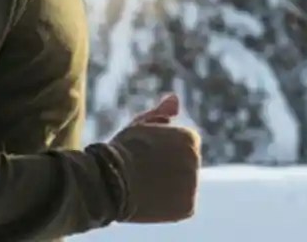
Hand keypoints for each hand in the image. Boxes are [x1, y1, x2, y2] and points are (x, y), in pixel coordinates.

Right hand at [106, 93, 200, 223]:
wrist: (110, 182)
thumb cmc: (122, 150)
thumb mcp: (140, 126)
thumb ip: (162, 113)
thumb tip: (175, 98)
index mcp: (190, 138)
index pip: (183, 145)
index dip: (163, 150)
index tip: (146, 154)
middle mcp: (197, 160)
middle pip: (185, 165)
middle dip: (169, 168)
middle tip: (145, 170)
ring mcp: (193, 184)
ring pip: (184, 186)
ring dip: (170, 187)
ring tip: (147, 185)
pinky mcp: (187, 207)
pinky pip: (182, 206)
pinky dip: (170, 206)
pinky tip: (152, 200)